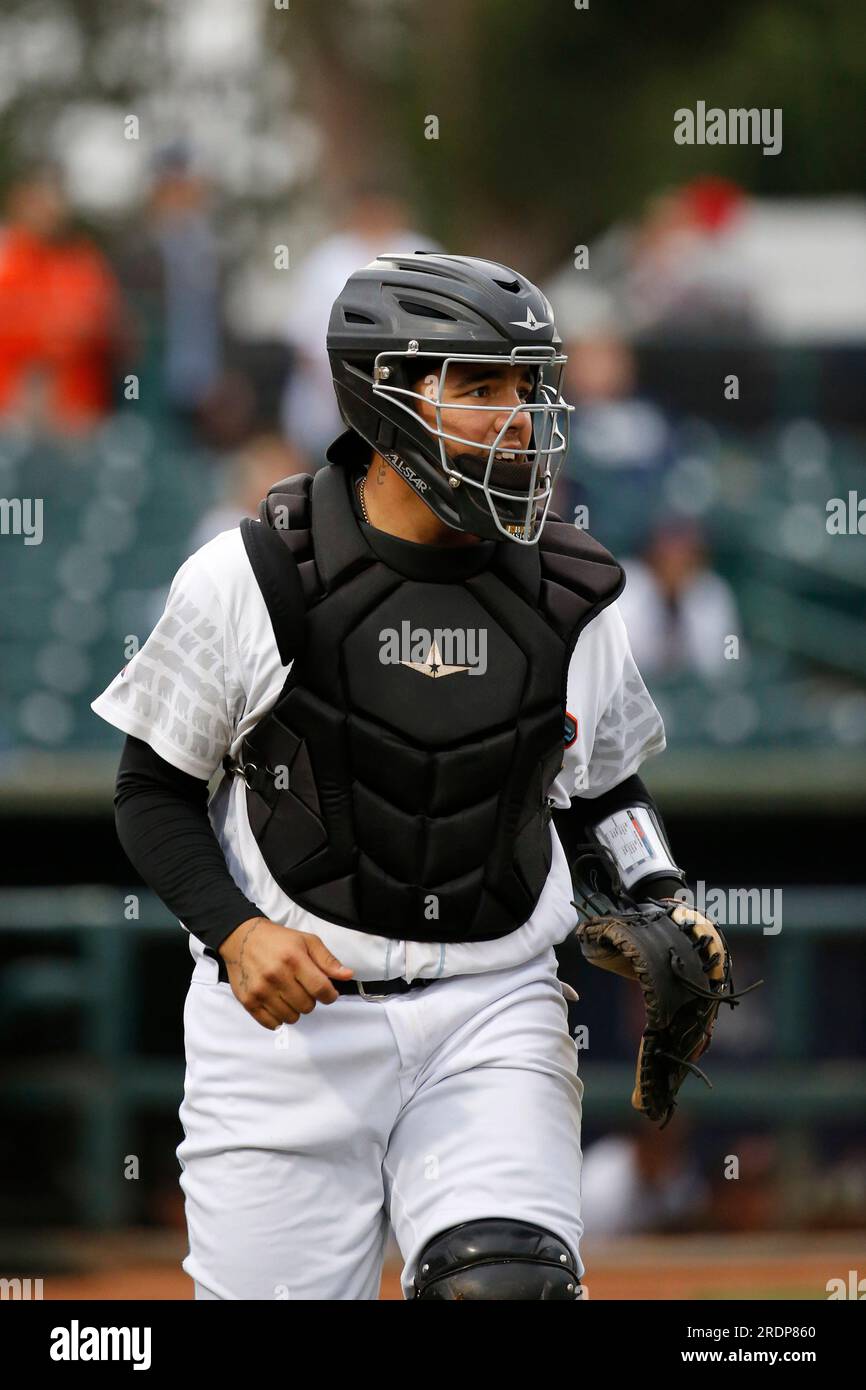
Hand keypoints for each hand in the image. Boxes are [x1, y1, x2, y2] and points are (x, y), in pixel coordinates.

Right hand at [218, 917, 353, 1029]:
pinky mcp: (248, 1001)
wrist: (242, 938)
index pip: (321, 989)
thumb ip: (328, 960)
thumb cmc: (278, 940)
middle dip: (311, 1000)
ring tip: (289, 995)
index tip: (328, 993)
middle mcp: (276, 975)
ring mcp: (261, 990)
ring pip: (291, 1018)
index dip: (330, 995)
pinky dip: (278, 1018)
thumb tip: (348, 975)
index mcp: (294, 959)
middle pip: (307, 1007)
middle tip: (303, 989)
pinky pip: (271, 1024)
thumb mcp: (307, 941)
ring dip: (295, 1010)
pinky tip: (278, 1003)